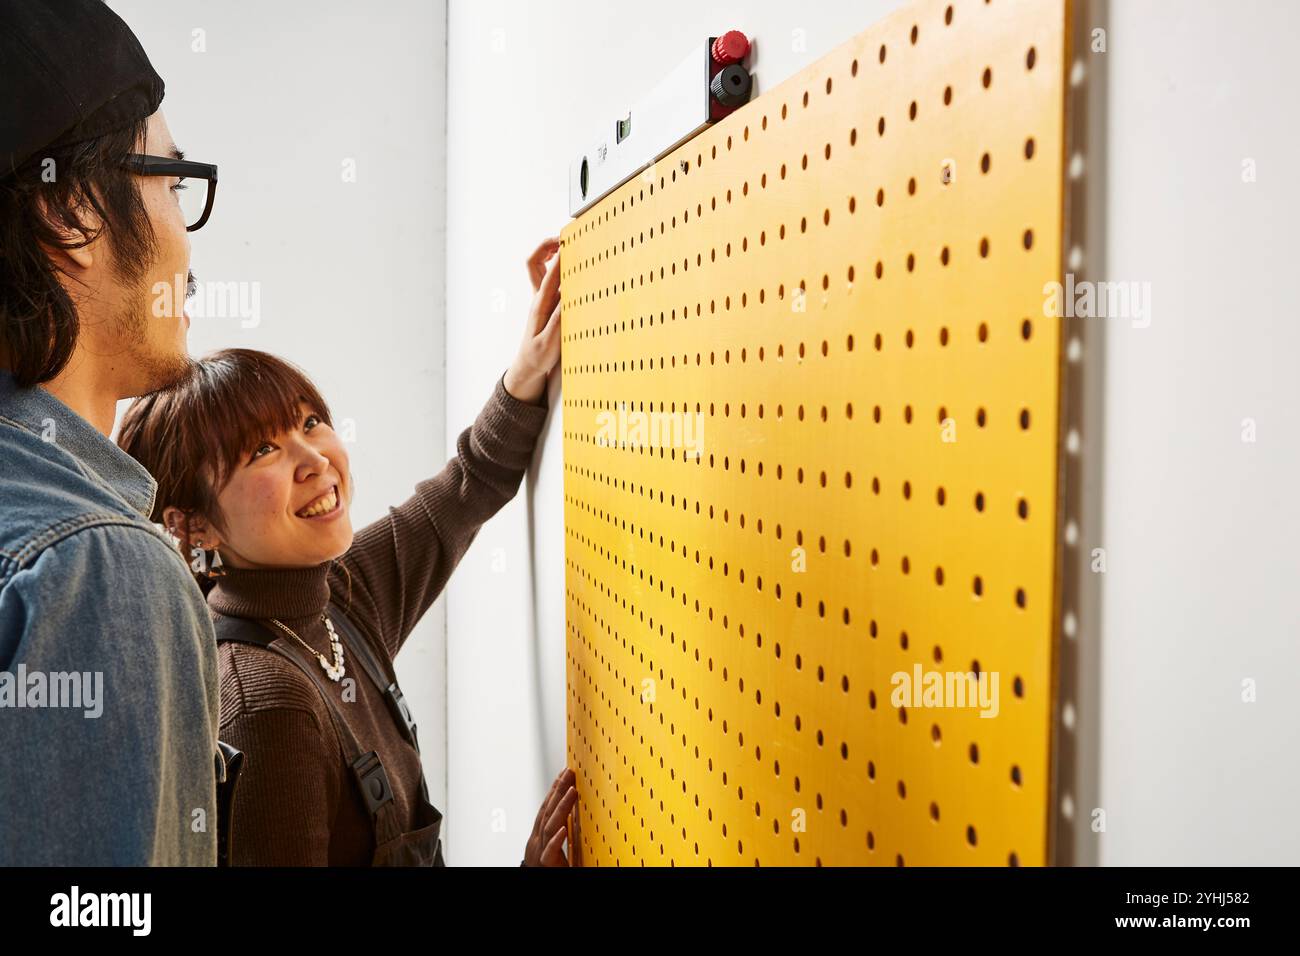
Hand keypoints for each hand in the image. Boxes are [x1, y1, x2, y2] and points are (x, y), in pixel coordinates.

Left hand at [503, 236, 561, 404]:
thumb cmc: (538, 356)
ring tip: (566, 245)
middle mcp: (539, 297)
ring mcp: (541, 298)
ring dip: (549, 252)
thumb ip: (559, 322)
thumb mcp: (549, 344)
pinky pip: (548, 276)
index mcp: (540, 306)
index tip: (569, 245)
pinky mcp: (546, 302)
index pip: (549, 277)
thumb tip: (568, 298)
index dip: (559, 259)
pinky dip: (556, 265)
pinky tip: (569, 265)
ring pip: (540, 266)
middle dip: (546, 246)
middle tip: (563, 238)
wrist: (528, 366)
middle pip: (534, 262)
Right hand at [523, 767, 577, 865]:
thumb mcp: (554, 847)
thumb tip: (573, 815)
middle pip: (547, 812)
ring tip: (571, 792)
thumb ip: (560, 831)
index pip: (546, 808)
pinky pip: (551, 853)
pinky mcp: (546, 866)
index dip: (554, 790)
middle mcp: (537, 842)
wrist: (541, 883)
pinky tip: (564, 830)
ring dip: (561, 808)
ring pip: (550, 827)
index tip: (564, 773)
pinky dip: (556, 840)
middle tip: (569, 773)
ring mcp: (540, 854)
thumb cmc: (549, 869)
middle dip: (558, 791)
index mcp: (540, 836)